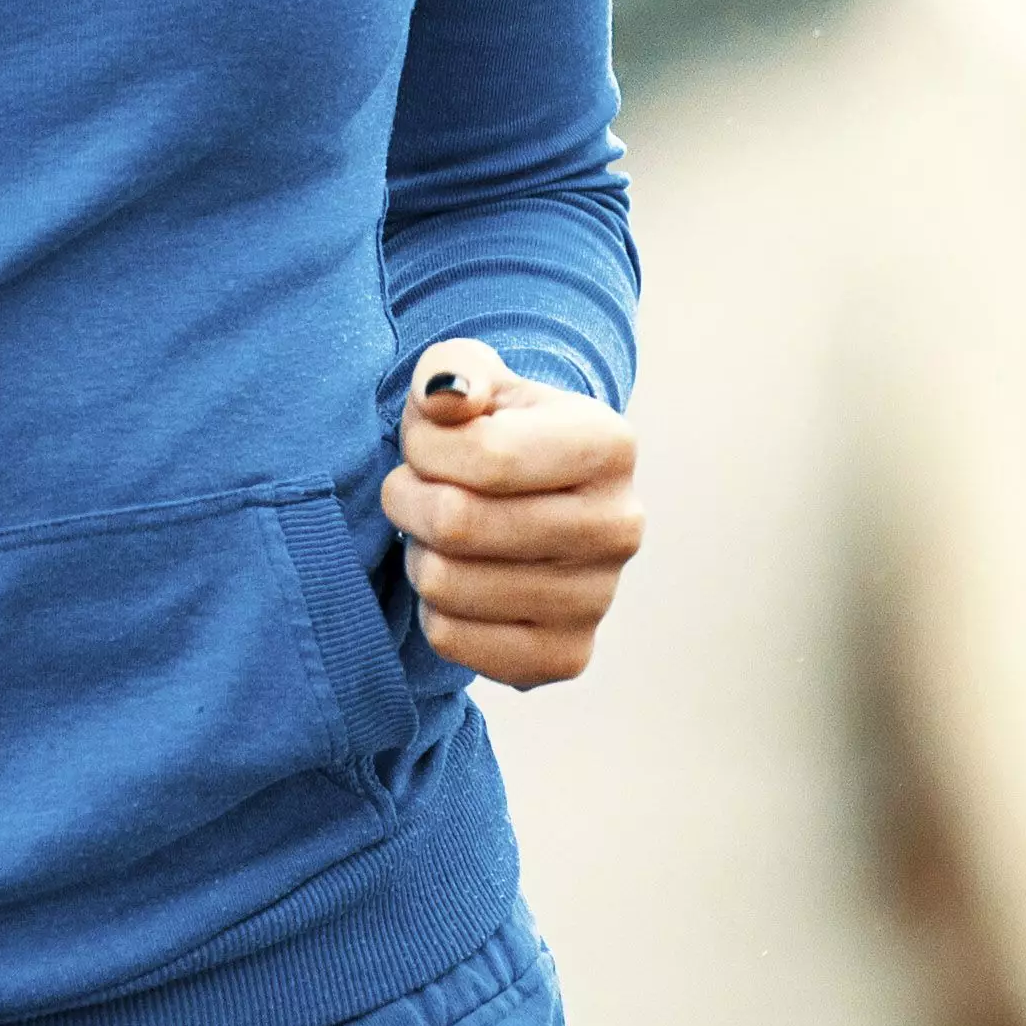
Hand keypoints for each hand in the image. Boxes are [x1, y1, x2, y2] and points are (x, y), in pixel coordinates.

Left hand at [378, 337, 642, 687]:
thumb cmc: (492, 424)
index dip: (425, 445)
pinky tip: (458, 577)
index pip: (485, 455)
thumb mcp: (474, 374)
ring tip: (438, 531)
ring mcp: (598, 599)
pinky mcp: (566, 656)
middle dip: (407, 498)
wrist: (532, 496)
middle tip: (411, 488)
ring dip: (418, 552)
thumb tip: (447, 395)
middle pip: (459, 523)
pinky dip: (432, 608)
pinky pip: (452, 641)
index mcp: (608, 443)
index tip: (423, 438)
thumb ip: (452, 369)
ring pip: (446, 585)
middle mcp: (619, 525)